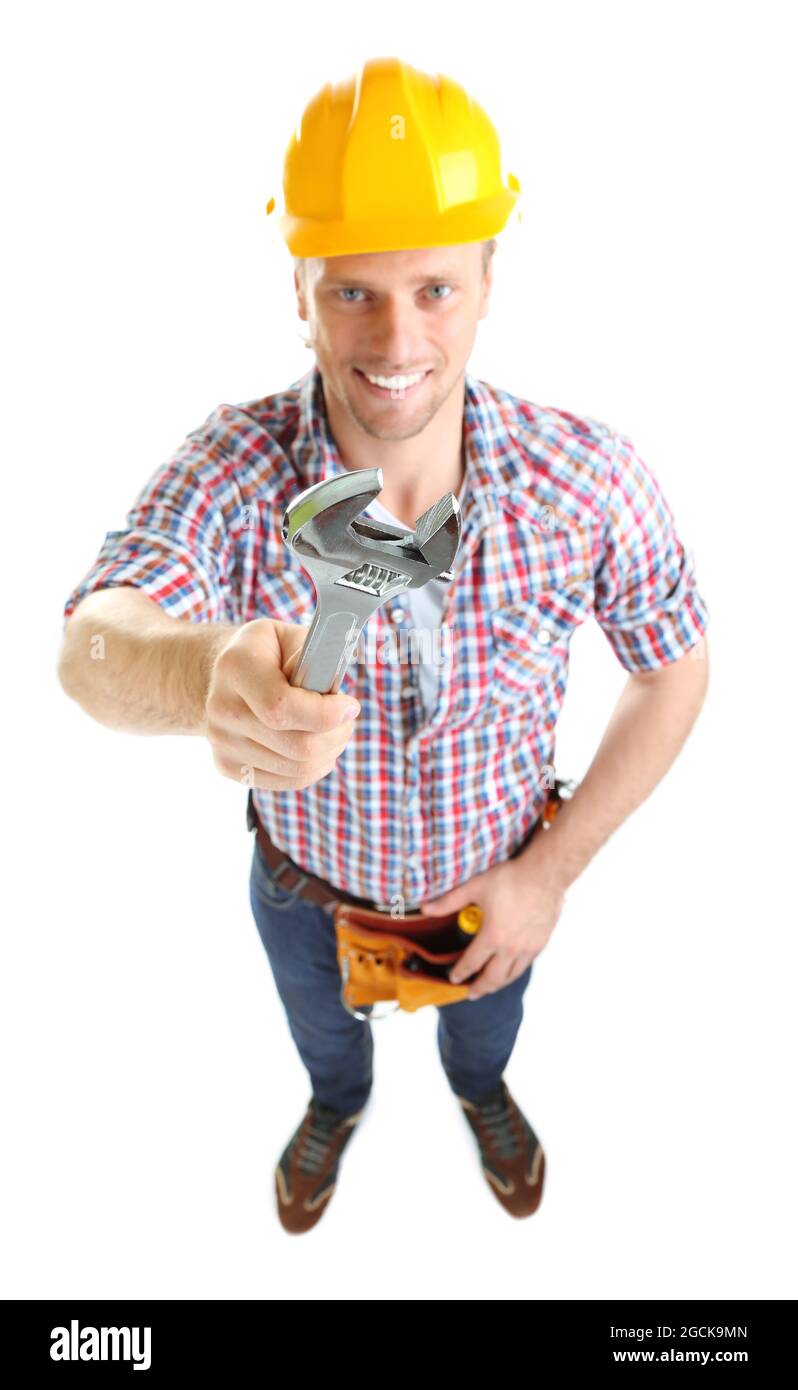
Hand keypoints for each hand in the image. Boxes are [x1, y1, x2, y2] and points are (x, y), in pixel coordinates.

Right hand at [203, 617, 360, 789]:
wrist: (221, 677)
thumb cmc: (267, 653)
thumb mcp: (288, 635)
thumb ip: (313, 654)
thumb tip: (330, 686)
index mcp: (235, 667)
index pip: (281, 706)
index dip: (325, 713)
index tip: (350, 706)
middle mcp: (221, 708)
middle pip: (296, 745)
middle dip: (336, 735)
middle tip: (348, 719)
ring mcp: (222, 742)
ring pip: (297, 769)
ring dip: (329, 752)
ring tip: (335, 732)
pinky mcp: (228, 767)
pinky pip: (287, 781)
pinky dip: (314, 768)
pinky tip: (318, 748)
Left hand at [420, 855, 566, 999]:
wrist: (545, 875)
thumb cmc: (510, 879)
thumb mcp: (475, 887)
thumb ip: (449, 901)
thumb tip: (425, 909)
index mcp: (493, 937)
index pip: (471, 963)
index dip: (460, 973)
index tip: (454, 978)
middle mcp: (511, 948)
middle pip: (493, 978)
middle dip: (480, 988)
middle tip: (471, 993)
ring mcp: (528, 948)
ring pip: (511, 976)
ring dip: (498, 984)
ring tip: (490, 987)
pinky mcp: (541, 943)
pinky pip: (525, 965)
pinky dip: (514, 972)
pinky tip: (510, 970)